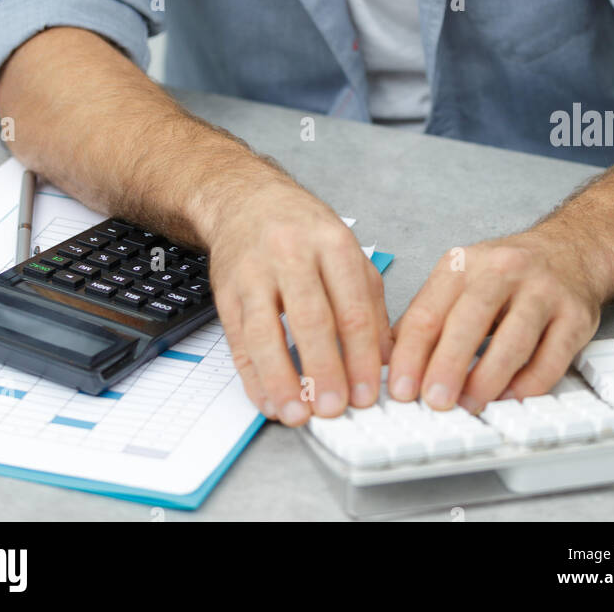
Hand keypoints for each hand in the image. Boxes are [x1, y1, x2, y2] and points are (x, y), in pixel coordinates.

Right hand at [208, 178, 392, 425]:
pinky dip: (253, 376)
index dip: (362, 356)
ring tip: (299, 414)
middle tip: (337, 408)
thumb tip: (387, 359)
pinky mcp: (226, 292)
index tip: (367, 392)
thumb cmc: (302, 230)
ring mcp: (254, 273)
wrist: (246, 199)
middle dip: (325, 370)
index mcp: (332, 244)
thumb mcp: (346, 251)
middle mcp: (292, 255)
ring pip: (267, 333)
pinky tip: (268, 400)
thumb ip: (369, 303)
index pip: (352, 307)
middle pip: (311, 319)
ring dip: (283, 380)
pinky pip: (239, 341)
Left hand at [387, 229, 601, 412]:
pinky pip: (551, 357)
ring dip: (488, 378)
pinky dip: (529, 383)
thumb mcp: (459, 278)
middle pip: (470, 318)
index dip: (412, 352)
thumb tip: (392, 362)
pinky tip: (510, 397)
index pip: (429, 309)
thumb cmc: (506, 274)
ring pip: (513, 339)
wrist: (570, 249)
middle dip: (448, 363)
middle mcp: (503, 270)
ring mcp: (542, 291)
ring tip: (469, 404)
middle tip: (434, 400)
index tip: (401, 387)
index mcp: (463, 263)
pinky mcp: (575, 315)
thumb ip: (427, 315)